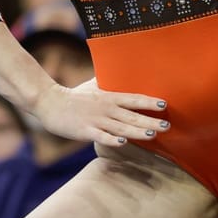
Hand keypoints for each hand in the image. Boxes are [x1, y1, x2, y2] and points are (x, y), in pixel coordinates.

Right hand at [29, 77, 169, 147]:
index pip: (133, 99)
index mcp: (108, 97)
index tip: (165, 105)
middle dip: (150, 120)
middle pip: (131, 115)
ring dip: (136, 131)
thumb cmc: (74, 96)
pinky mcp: (85, 130)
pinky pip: (100, 136)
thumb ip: (107, 82)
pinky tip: (122, 142)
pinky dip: (111, 139)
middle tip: (168, 125)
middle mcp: (105, 108)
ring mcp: (96, 120)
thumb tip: (119, 74)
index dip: (149, 102)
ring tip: (152, 135)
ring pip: (120, 126)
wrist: (50, 102)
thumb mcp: (93, 86)